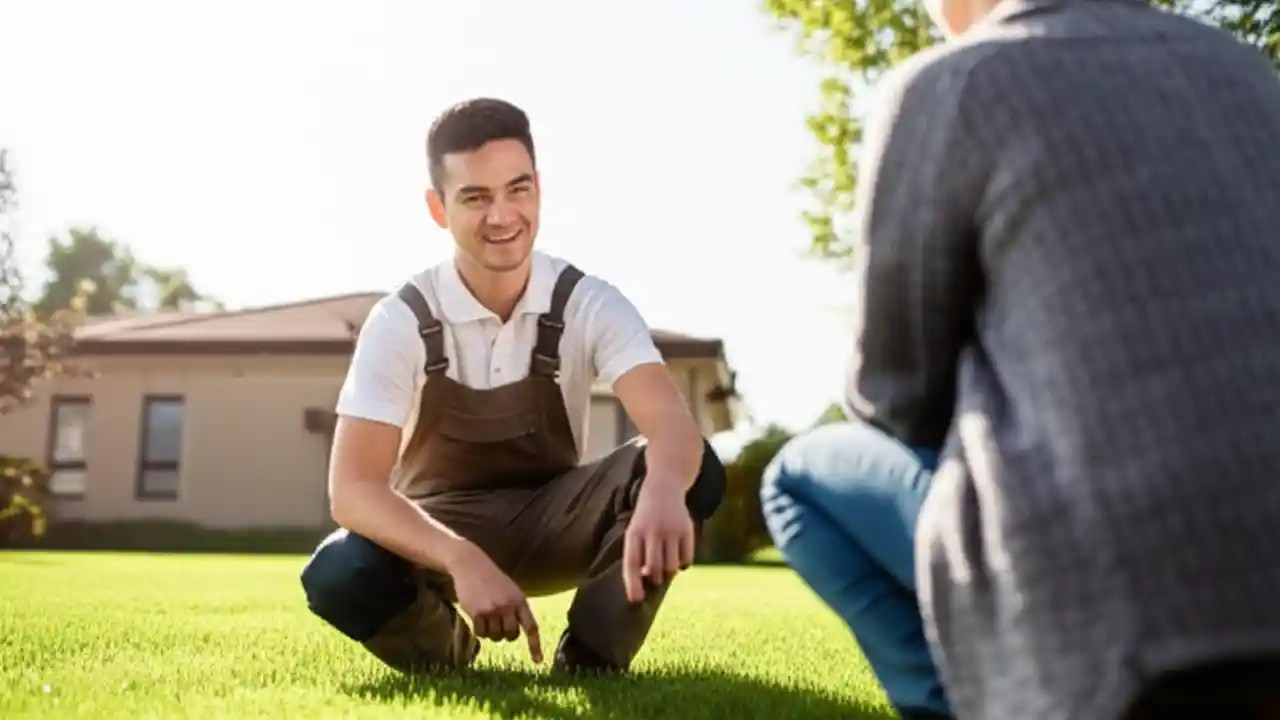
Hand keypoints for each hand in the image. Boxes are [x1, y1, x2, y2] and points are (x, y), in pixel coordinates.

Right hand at [446, 541, 541, 663]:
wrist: (471, 564)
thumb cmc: (491, 579)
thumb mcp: (510, 590)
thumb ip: (516, 609)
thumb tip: (517, 634)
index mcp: (520, 601)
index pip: (531, 627)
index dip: (535, 646)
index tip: (538, 661)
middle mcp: (509, 606)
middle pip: (511, 636)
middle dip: (504, 635)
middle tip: (497, 624)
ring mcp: (494, 610)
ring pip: (495, 636)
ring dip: (489, 631)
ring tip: (485, 615)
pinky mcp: (479, 612)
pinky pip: (481, 634)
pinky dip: (478, 629)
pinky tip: (475, 615)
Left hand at [623, 483, 694, 602]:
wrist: (664, 488)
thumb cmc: (646, 518)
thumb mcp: (635, 532)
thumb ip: (637, 555)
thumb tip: (646, 579)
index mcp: (634, 534)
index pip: (632, 564)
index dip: (633, 584)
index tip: (636, 600)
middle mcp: (652, 532)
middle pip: (654, 569)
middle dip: (654, 579)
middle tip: (655, 576)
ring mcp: (671, 530)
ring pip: (671, 567)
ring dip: (669, 572)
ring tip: (666, 563)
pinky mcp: (687, 529)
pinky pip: (687, 560)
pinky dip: (683, 564)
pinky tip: (679, 556)